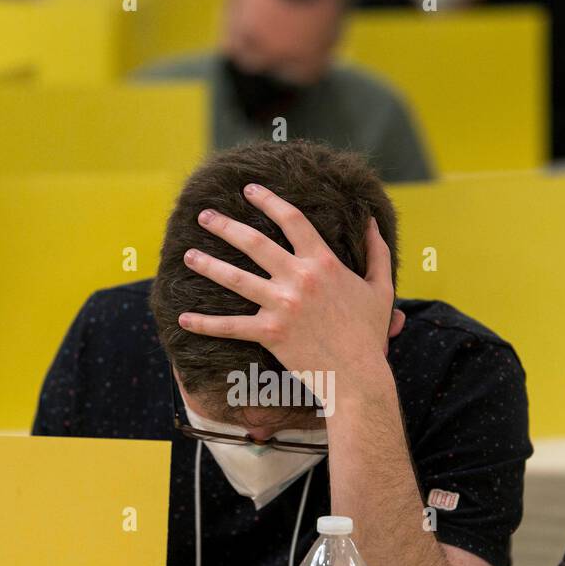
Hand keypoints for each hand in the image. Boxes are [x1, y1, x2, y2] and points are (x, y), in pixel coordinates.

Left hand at [177, 183, 403, 388]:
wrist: (358, 375)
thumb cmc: (368, 333)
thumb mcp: (380, 288)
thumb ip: (376, 251)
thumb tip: (371, 220)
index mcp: (323, 262)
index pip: (292, 220)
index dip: (269, 200)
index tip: (250, 190)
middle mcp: (299, 278)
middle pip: (254, 242)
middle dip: (225, 226)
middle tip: (204, 216)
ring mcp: (281, 305)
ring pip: (235, 278)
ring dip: (208, 265)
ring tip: (188, 255)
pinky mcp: (269, 334)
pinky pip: (230, 326)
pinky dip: (205, 324)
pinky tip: (183, 318)